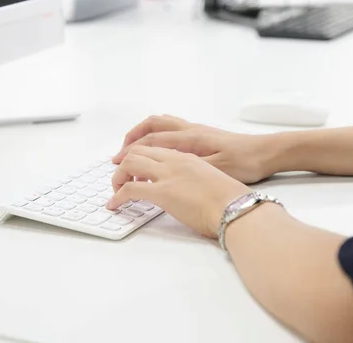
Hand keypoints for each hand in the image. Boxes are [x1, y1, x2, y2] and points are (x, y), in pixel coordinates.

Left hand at [107, 145, 250, 237]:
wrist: (238, 207)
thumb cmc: (232, 199)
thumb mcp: (213, 178)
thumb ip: (196, 177)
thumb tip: (187, 188)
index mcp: (188, 155)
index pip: (155, 145)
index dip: (140, 154)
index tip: (134, 167)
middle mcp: (175, 160)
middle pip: (138, 150)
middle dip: (125, 162)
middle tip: (122, 178)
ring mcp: (168, 174)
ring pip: (130, 163)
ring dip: (119, 176)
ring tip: (117, 190)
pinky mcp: (163, 192)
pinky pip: (129, 189)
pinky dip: (117, 196)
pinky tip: (114, 205)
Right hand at [113, 115, 279, 183]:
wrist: (267, 152)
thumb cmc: (245, 162)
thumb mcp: (215, 170)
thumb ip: (186, 170)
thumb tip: (159, 176)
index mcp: (188, 139)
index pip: (149, 144)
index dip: (129, 159)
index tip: (118, 174)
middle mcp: (189, 130)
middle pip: (149, 129)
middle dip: (129, 142)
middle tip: (117, 159)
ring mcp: (195, 130)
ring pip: (159, 124)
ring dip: (141, 134)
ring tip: (130, 148)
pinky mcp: (201, 134)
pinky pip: (170, 127)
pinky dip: (156, 133)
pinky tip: (157, 146)